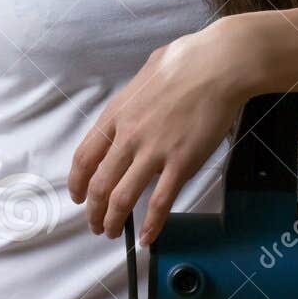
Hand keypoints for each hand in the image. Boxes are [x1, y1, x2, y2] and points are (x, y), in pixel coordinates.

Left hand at [67, 22, 251, 245]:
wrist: (219, 65)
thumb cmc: (188, 61)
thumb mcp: (146, 73)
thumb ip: (135, 96)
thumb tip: (136, 104)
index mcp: (117, 114)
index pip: (84, 157)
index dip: (78, 182)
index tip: (78, 195)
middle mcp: (129, 136)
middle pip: (99, 184)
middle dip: (93, 210)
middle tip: (95, 223)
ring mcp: (154, 151)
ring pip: (122, 198)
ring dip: (113, 221)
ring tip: (112, 233)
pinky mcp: (181, 163)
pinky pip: (160, 202)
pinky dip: (151, 225)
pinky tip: (148, 237)